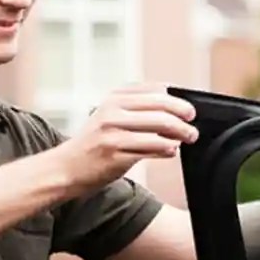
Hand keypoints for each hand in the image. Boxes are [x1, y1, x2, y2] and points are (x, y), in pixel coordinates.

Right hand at [54, 83, 198, 190]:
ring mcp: (113, 133)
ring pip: (159, 129)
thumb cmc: (94, 142)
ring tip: (188, 138)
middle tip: (193, 127)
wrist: (66, 167)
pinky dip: (166, 150)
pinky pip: (151, 150)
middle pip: (160, 108)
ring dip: (180, 134)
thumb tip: (173, 104)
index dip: (177, 100)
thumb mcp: (109, 115)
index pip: (154, 91)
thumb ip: (135, 107)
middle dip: (183, 118)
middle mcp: (112, 112)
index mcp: (114, 98)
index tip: (189, 110)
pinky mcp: (116, 154)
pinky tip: (172, 151)